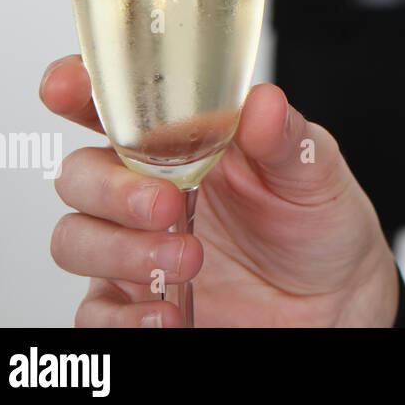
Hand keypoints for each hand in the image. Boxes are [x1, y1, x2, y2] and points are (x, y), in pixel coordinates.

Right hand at [41, 55, 398, 326]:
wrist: (335, 295)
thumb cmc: (316, 220)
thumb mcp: (313, 169)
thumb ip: (284, 137)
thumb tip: (263, 103)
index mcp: (183, 138)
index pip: (114, 104)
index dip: (79, 88)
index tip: (69, 88)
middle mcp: (148, 186)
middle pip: (80, 173)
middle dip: (112, 188)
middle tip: (166, 204)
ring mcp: (135, 244)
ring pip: (75, 237)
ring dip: (121, 250)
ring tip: (189, 259)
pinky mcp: (135, 302)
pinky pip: (94, 312)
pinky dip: (123, 317)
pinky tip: (167, 313)